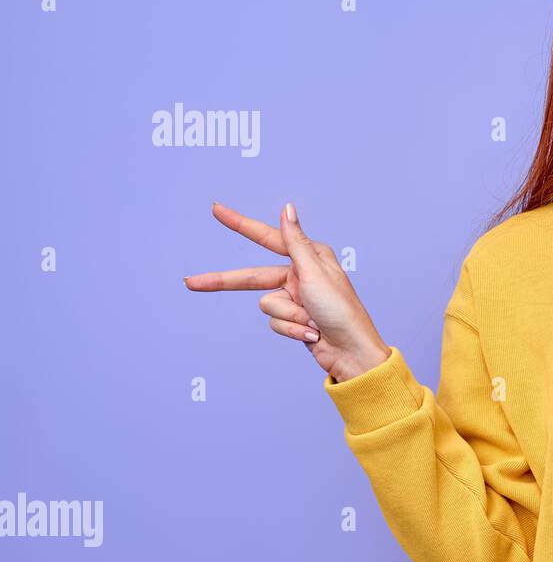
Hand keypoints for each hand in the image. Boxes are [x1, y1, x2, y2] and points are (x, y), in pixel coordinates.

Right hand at [184, 201, 391, 381]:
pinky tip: (312, 334)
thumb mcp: (315, 273)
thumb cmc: (341, 311)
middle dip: (224, 282)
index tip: (216, 210)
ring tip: (312, 321)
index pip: (268, 237)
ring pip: (267, 305)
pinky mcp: (293, 320)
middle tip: (191, 282)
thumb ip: (296, 241)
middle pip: (253, 277)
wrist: (351, 353)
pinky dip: (292, 330)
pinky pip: (275, 322)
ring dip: (289, 317)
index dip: (240, 225)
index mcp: (310, 257)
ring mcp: (296, 299)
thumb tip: (288, 208)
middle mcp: (301, 275)